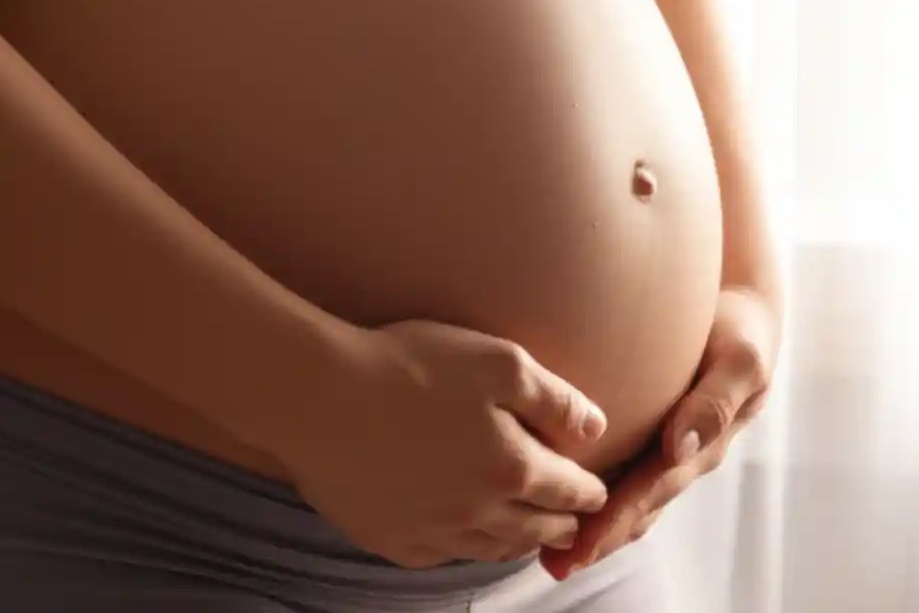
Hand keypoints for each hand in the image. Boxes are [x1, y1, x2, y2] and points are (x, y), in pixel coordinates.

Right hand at [267, 319, 610, 568]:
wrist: (320, 396)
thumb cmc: (412, 366)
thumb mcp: (500, 363)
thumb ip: (557, 400)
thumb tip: (597, 430)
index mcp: (512, 467)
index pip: (568, 490)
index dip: (589, 491)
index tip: (598, 492)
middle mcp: (478, 510)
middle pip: (535, 529)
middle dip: (562, 526)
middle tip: (574, 524)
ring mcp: (432, 530)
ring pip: (492, 548)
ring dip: (519, 543)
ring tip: (529, 536)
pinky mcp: (390, 539)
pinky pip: (441, 556)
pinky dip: (464, 549)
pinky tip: (466, 539)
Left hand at [540, 288, 777, 578]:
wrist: (738, 309)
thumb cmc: (740, 333)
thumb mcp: (741, 361)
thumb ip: (716, 401)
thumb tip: (681, 447)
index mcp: (703, 447)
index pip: (653, 490)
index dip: (619, 519)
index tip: (585, 545)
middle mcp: (680, 456)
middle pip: (634, 505)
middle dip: (597, 537)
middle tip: (555, 564)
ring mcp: (663, 448)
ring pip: (623, 495)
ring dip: (590, 524)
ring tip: (546, 553)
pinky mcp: (646, 432)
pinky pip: (616, 467)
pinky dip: (586, 486)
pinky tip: (552, 494)